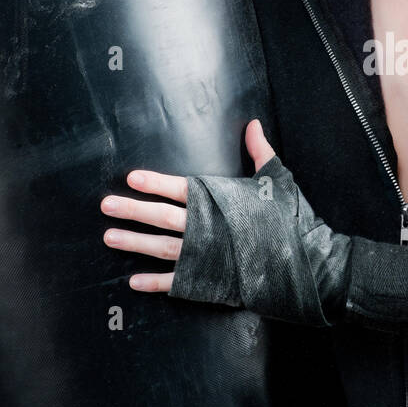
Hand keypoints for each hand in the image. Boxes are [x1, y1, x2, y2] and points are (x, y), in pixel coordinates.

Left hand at [100, 119, 275, 292]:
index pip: (180, 188)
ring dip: (133, 242)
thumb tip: (253, 124)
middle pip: (162, 217)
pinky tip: (133, 281)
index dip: (155, 183)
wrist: (301, 262)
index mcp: (219, 202)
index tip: (132, 178)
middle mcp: (206, 228)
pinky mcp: (208, 279)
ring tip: (109, 236)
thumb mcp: (277, 179)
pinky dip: (153, 282)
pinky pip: (175, 281)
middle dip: (132, 210)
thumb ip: (260, 151)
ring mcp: (204, 256)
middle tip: (106, 205)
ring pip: (161, 247)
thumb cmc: (289, 219)